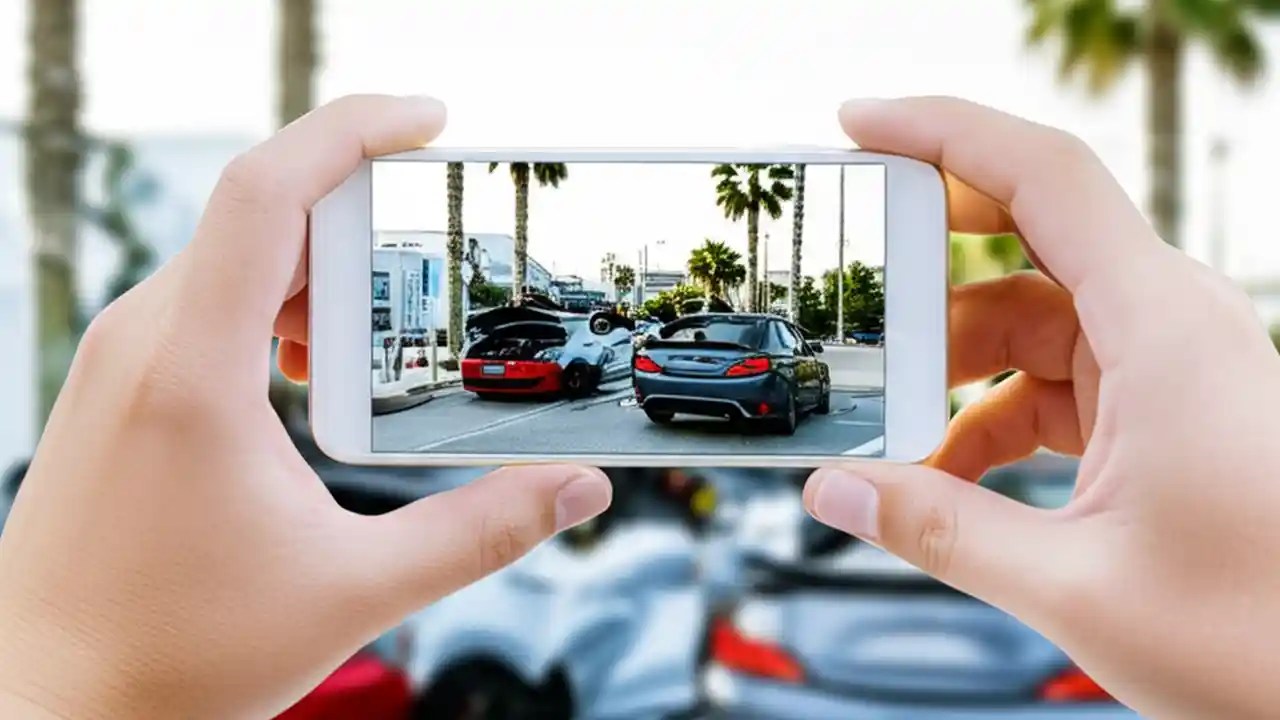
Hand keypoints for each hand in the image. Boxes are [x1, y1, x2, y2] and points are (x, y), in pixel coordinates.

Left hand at [0, 95, 611, 719]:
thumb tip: (573, 492)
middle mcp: (145, 342)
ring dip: (319, 277)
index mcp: (192, 370)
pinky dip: (277, 309)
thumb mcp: (354, 590)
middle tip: (431, 281)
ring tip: (377, 348)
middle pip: (265, 216)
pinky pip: (208, 302)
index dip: (353, 131)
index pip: (268, 190)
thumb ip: (480, 534)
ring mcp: (124, 361)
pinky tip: (309, 377)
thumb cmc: (171, 654)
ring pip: (236, 260)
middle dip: (363, 228)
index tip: (429, 121)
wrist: (49, 698)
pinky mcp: (122, 385)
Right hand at [805, 97, 1279, 718]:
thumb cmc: (1264, 633)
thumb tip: (837, 490)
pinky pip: (1052, 387)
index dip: (943, 133)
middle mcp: (1168, 325)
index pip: (1042, 177)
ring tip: (888, 436)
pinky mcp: (1160, 412)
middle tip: (848, 315)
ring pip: (1027, 328)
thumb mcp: (1076, 586)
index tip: (860, 127)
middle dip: (924, 284)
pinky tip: (943, 478)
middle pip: (1020, 251)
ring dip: (951, 376)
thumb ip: (940, 529)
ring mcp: (1166, 367)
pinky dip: (988, 421)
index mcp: (1161, 329)